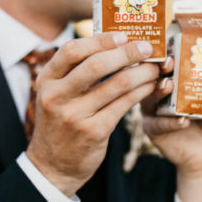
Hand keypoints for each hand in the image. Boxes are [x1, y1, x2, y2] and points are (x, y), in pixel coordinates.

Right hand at [26, 32, 159, 195]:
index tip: (123, 35)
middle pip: (96, 65)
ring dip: (142, 73)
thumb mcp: (56, 96)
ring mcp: (75, 116)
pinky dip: (141, 92)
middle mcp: (57, 97)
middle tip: (147, 48)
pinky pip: (124, 104)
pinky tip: (150, 87)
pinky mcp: (94, 132)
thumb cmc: (60, 124)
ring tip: (155, 68)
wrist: (52, 166)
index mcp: (46, 81)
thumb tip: (112, 44)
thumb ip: (74, 73)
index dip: (100, 40)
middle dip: (127, 53)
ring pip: (116, 84)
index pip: (72, 51)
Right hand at [141, 50, 201, 200]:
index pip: (164, 61)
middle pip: (152, 76)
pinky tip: (183, 121)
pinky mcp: (153, 130)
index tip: (172, 45)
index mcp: (172, 78)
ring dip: (159, 91)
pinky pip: (158, 124)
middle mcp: (159, 92)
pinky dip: (170, 122)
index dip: (166, 52)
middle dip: (159, 68)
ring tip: (170, 86)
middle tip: (169, 63)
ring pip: (149, 98)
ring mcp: (153, 111)